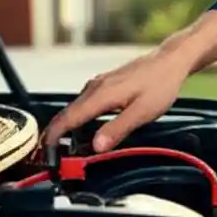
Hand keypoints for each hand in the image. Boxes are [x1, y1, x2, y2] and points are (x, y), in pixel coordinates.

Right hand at [42, 48, 190, 151]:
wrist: (171, 61)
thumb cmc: (160, 84)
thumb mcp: (143, 111)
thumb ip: (117, 128)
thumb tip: (96, 146)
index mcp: (100, 95)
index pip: (67, 119)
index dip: (53, 137)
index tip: (45, 153)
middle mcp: (94, 87)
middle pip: (66, 114)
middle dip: (55, 135)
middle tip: (51, 155)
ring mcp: (99, 84)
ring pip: (75, 108)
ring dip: (66, 126)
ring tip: (64, 146)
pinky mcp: (105, 83)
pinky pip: (84, 103)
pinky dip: (78, 117)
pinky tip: (84, 127)